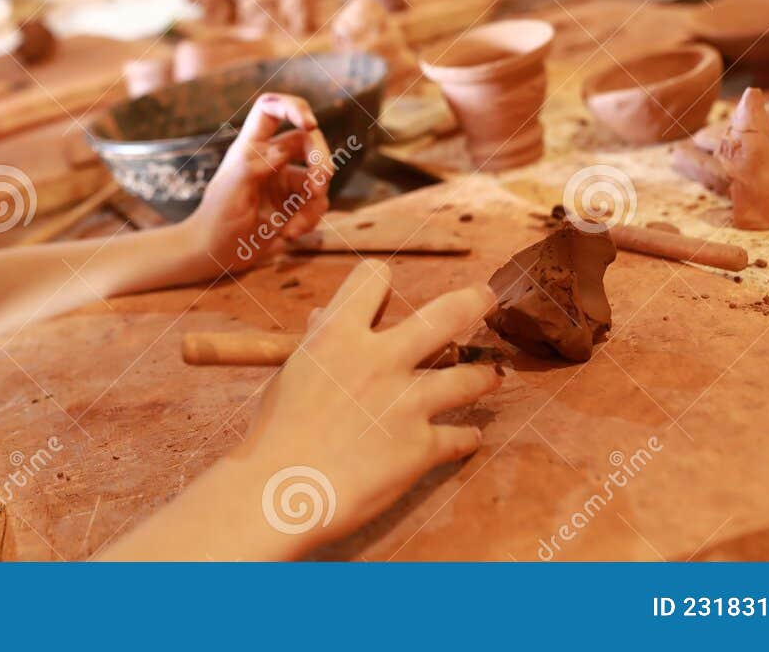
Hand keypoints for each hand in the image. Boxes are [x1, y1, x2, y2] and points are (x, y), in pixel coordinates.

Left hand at [186, 92, 334, 274]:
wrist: (215, 254)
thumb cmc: (216, 218)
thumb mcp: (232, 189)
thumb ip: (255, 164)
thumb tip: (282, 148)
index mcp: (250, 147)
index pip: (270, 110)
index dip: (292, 107)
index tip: (310, 125)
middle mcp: (270, 158)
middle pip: (307, 140)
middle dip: (320, 157)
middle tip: (320, 181)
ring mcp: (284, 181)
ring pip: (318, 176)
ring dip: (314, 200)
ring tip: (293, 227)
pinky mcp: (294, 204)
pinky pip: (317, 203)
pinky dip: (310, 219)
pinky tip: (289, 235)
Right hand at [229, 259, 499, 552]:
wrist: (282, 490)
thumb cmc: (274, 433)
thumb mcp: (291, 375)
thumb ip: (316, 344)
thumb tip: (320, 318)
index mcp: (339, 334)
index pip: (372, 278)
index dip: (380, 281)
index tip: (387, 289)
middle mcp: (381, 359)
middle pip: (446, 314)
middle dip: (474, 301)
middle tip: (487, 299)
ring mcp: (407, 402)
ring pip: (468, 377)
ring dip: (484, 376)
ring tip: (493, 375)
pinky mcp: (422, 446)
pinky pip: (460, 437)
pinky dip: (465, 438)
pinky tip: (469, 437)